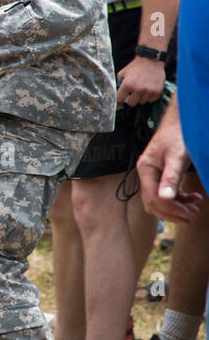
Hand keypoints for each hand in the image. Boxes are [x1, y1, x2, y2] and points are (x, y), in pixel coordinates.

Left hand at [116, 56, 164, 106]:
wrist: (151, 60)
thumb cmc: (136, 66)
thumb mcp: (123, 73)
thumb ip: (118, 83)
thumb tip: (116, 93)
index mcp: (127, 84)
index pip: (120, 99)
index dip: (120, 99)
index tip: (121, 99)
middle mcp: (138, 89)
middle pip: (131, 103)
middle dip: (130, 99)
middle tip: (132, 94)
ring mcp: (149, 91)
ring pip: (142, 102)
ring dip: (140, 98)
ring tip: (141, 90)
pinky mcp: (157, 91)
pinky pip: (151, 100)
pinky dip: (149, 97)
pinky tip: (148, 90)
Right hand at [136, 105, 200, 221]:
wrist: (181, 122)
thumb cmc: (179, 136)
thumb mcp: (177, 157)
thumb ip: (171, 178)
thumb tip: (165, 199)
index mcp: (145, 169)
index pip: (152, 197)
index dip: (170, 209)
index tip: (188, 214)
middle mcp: (146, 174)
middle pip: (153, 202)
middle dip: (171, 212)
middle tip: (190, 217)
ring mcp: (153, 175)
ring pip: (160, 199)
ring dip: (176, 207)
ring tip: (195, 210)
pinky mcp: (162, 174)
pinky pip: (166, 192)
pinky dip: (179, 198)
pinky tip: (193, 198)